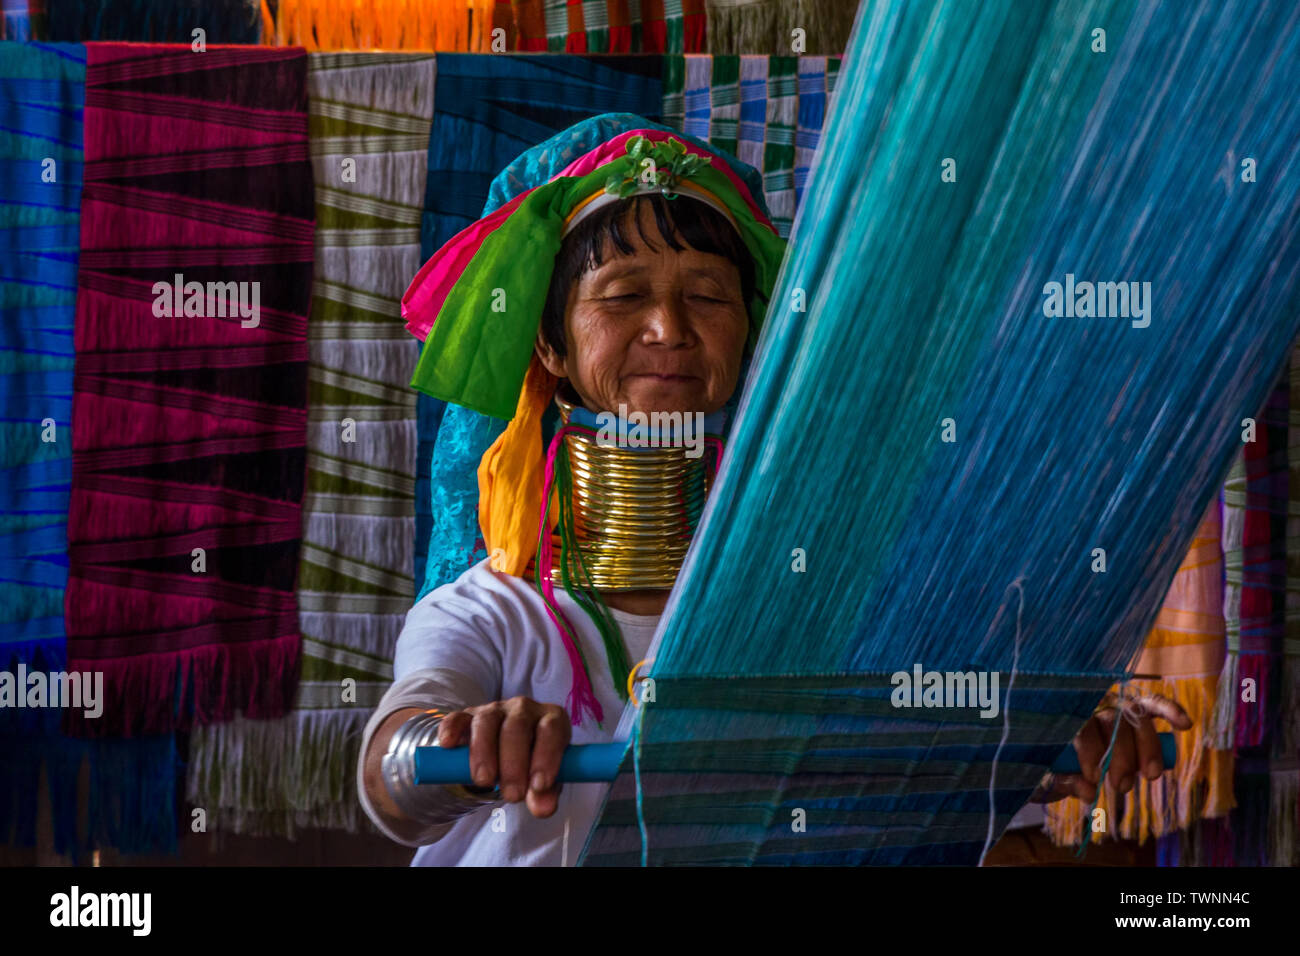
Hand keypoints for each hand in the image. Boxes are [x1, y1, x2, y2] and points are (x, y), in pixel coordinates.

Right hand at [437, 697, 569, 817]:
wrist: (505, 753)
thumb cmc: (532, 764)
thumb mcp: (542, 780)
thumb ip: (544, 794)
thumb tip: (542, 808)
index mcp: (551, 720)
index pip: (552, 730)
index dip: (546, 757)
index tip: (538, 786)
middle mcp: (524, 709)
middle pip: (517, 727)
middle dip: (513, 764)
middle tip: (512, 796)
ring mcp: (495, 709)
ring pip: (487, 721)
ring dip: (484, 752)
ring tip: (484, 781)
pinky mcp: (468, 716)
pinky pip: (458, 718)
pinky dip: (452, 729)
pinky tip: (449, 745)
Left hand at [1035, 692, 1192, 803]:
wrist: (1049, 760)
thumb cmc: (1047, 768)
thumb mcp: (1044, 779)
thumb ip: (1063, 782)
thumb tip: (1088, 790)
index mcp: (1063, 719)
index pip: (1081, 726)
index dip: (1090, 750)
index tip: (1094, 777)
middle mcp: (1089, 706)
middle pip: (1112, 722)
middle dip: (1121, 757)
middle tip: (1121, 787)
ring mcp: (1113, 705)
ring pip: (1136, 717)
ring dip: (1147, 747)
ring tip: (1150, 776)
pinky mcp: (1135, 710)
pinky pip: (1153, 705)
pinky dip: (1169, 711)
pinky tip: (1185, 724)